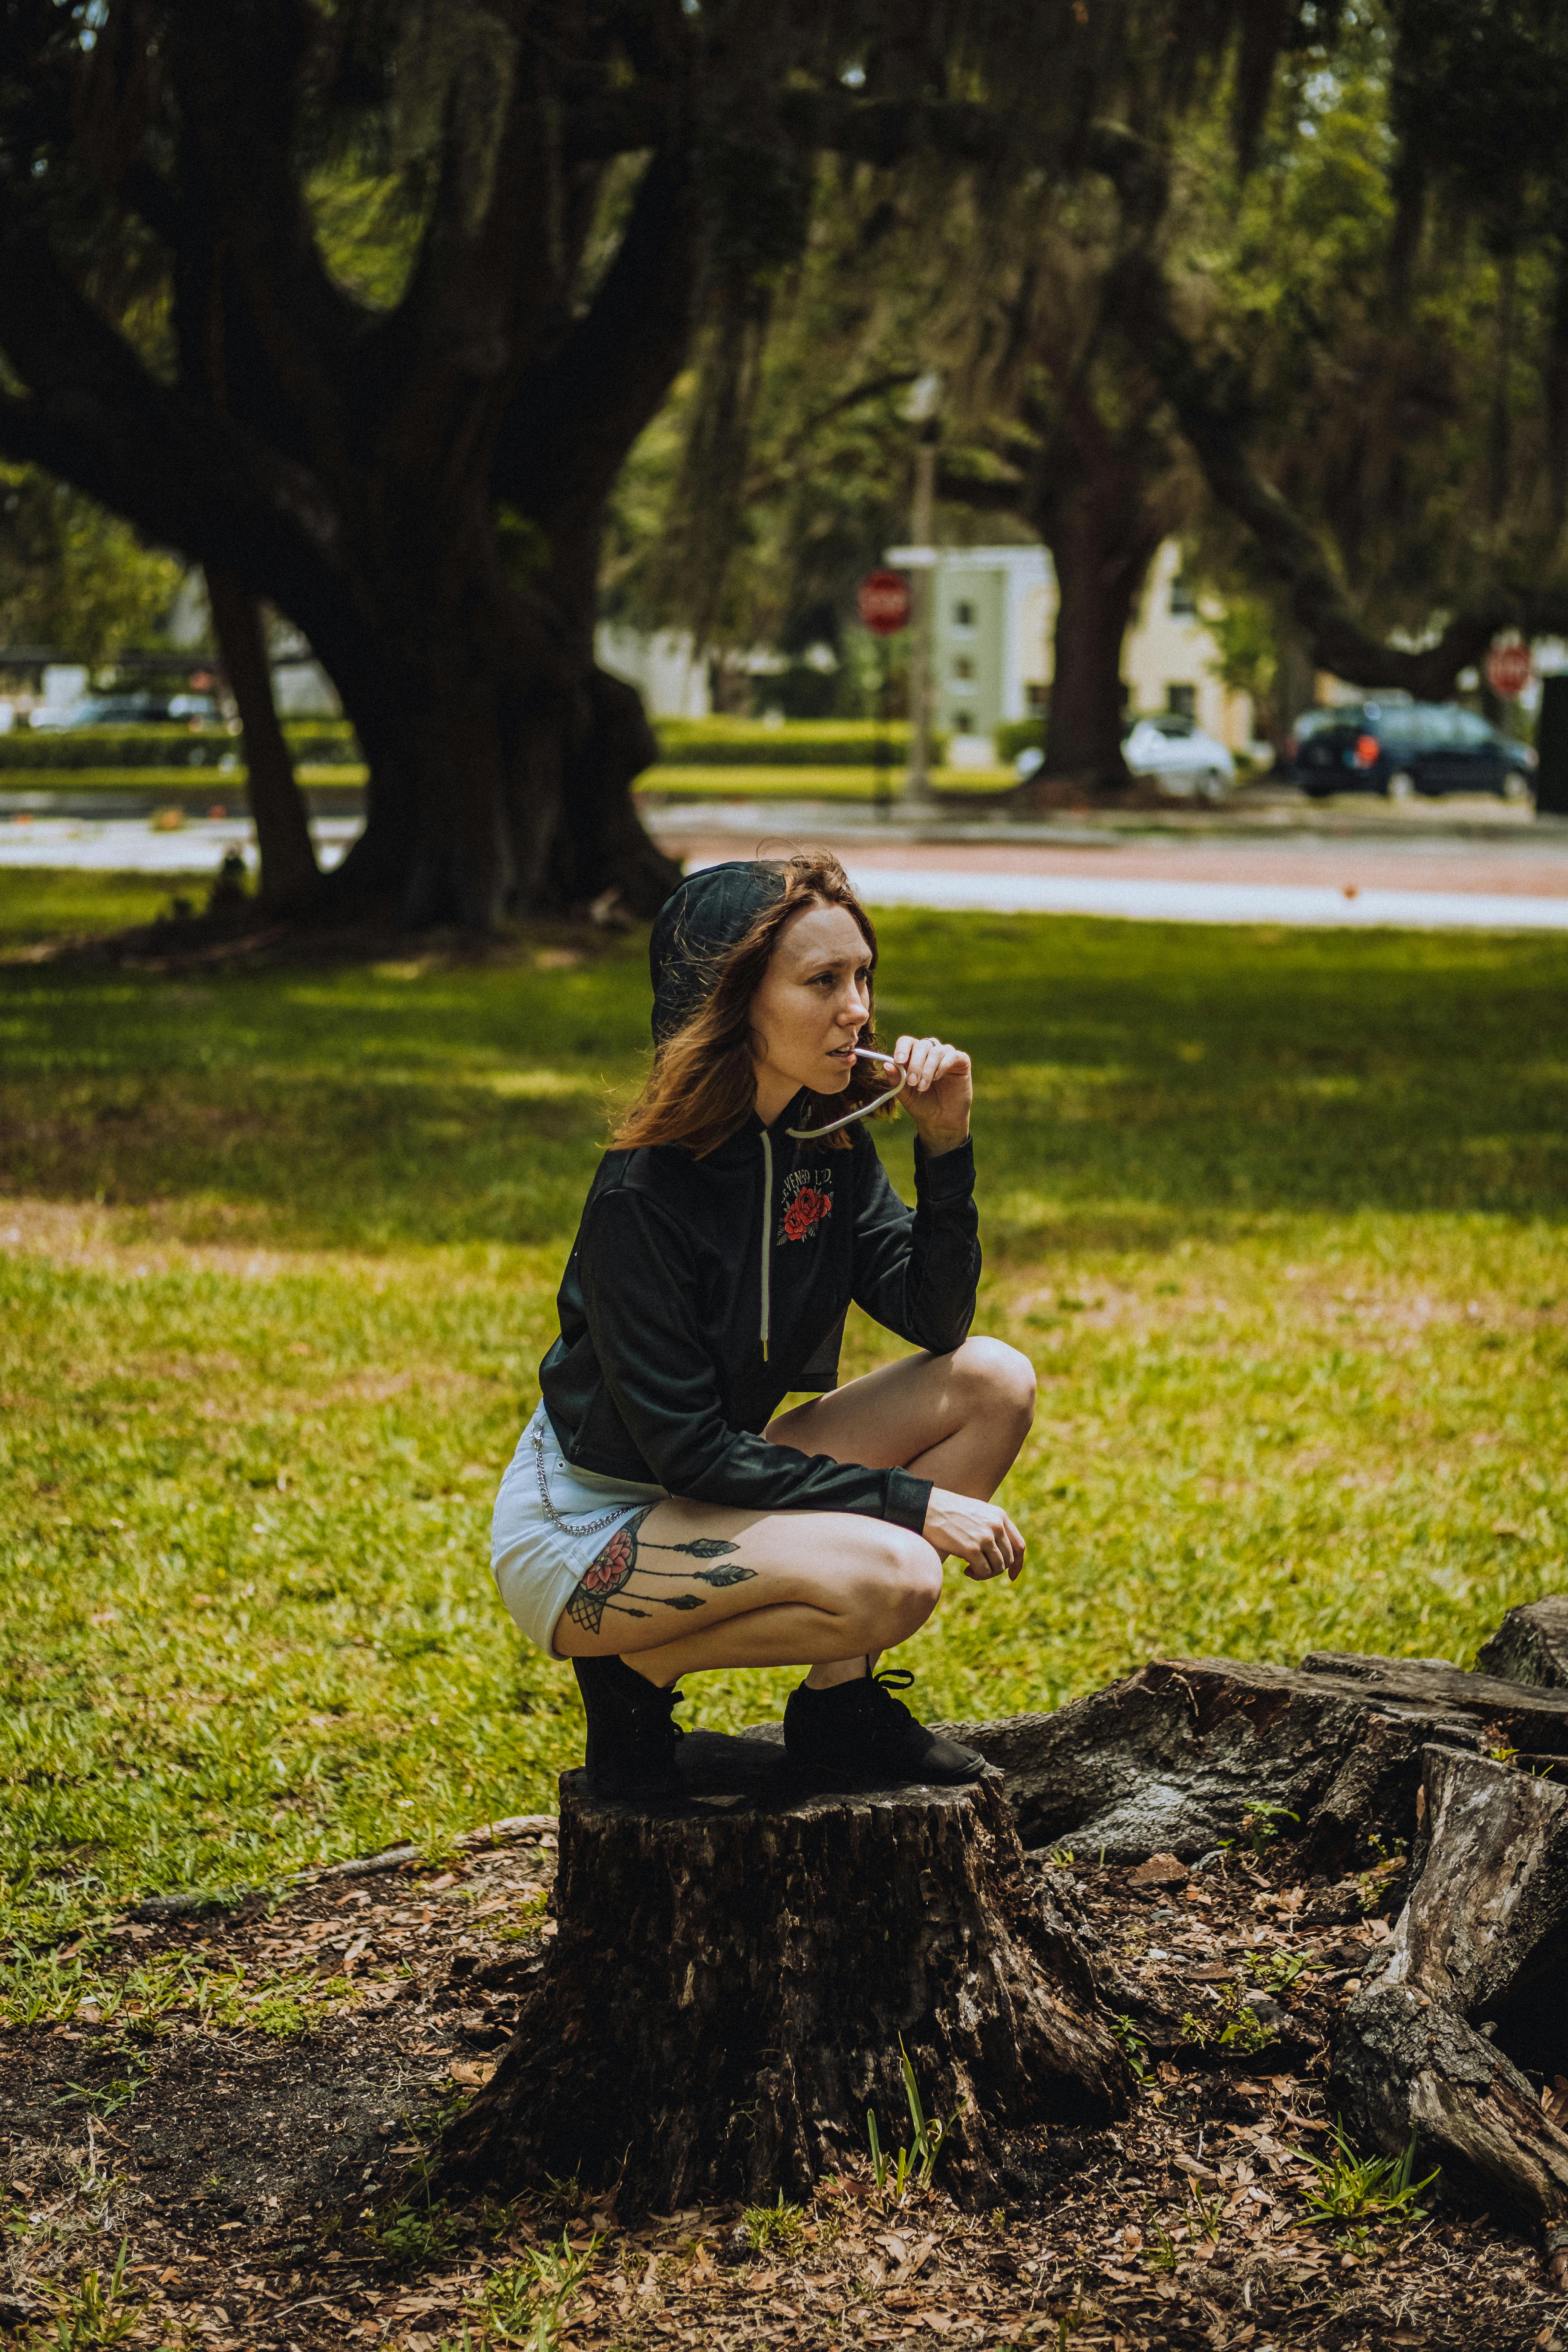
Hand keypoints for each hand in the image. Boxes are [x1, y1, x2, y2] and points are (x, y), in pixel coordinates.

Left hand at [890, 1033, 970, 1153]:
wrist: (940, 1121)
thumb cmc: (921, 1105)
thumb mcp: (905, 1094)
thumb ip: (896, 1079)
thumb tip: (886, 1064)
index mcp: (914, 1056)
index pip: (907, 1042)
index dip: (902, 1048)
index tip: (899, 1061)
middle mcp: (930, 1052)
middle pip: (922, 1045)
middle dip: (915, 1064)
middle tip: (912, 1082)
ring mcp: (947, 1055)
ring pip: (936, 1051)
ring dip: (928, 1069)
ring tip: (923, 1087)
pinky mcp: (962, 1062)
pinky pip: (953, 1055)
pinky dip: (943, 1066)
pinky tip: (937, 1078)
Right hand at [922, 1487, 1025, 1580]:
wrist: (927, 1507)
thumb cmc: (949, 1512)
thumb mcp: (977, 1513)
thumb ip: (991, 1527)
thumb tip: (999, 1554)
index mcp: (1000, 1516)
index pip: (1019, 1545)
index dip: (1017, 1564)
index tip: (1011, 1576)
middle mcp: (996, 1525)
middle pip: (1008, 1559)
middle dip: (996, 1570)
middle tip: (979, 1570)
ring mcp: (985, 1537)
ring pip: (998, 1567)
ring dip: (986, 1574)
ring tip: (971, 1569)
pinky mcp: (971, 1549)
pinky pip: (984, 1571)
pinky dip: (977, 1575)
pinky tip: (966, 1570)